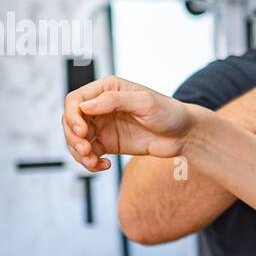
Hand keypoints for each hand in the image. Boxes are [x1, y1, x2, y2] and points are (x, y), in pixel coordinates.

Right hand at [62, 76, 200, 171]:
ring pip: (76, 140)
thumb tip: (85, 106)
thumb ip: (114, 101)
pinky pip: (89, 154)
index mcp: (107, 89)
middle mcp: (100, 107)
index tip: (82, 132)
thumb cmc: (169, 112)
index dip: (72, 116)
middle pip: (70, 121)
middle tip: (86, 151)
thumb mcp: (145, 102)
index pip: (75, 101)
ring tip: (93, 162)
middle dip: (72, 138)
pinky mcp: (108, 144)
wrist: (184, 134)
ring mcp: (103, 126)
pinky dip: (90, 162)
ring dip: (78, 153)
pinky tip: (104, 166)